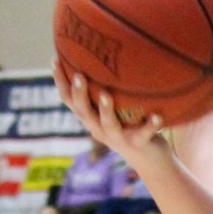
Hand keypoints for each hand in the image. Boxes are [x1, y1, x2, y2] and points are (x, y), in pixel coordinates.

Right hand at [53, 63, 169, 150]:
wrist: (151, 161)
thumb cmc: (132, 125)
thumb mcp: (117, 107)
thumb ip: (108, 88)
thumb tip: (108, 52)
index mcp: (91, 118)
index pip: (69, 100)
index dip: (60, 83)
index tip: (55, 61)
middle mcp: (100, 129)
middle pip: (83, 112)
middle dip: (79, 94)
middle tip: (78, 75)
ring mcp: (119, 138)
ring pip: (108, 125)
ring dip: (106, 110)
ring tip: (106, 95)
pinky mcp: (139, 144)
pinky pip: (144, 133)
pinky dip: (151, 124)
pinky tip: (158, 116)